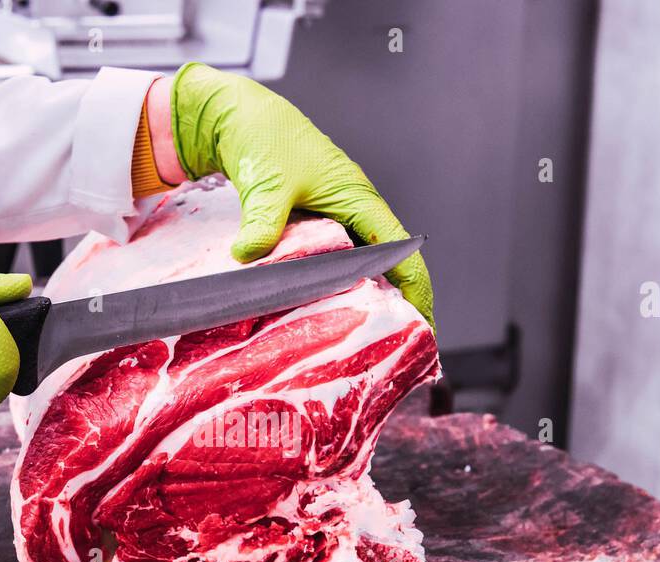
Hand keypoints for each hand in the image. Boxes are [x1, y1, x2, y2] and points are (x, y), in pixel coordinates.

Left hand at [164, 63, 433, 325]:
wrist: (237, 116)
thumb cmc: (265, 136)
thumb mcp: (268, 182)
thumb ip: (265, 221)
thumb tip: (251, 255)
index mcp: (359, 198)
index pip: (401, 253)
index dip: (416, 290)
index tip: (422, 326)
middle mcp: (352, 211)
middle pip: (387, 266)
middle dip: (395, 305)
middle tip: (394, 347)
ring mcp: (332, 219)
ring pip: (358, 267)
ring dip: (363, 299)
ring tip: (363, 341)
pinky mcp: (309, 226)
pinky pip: (329, 264)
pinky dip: (330, 288)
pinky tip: (320, 312)